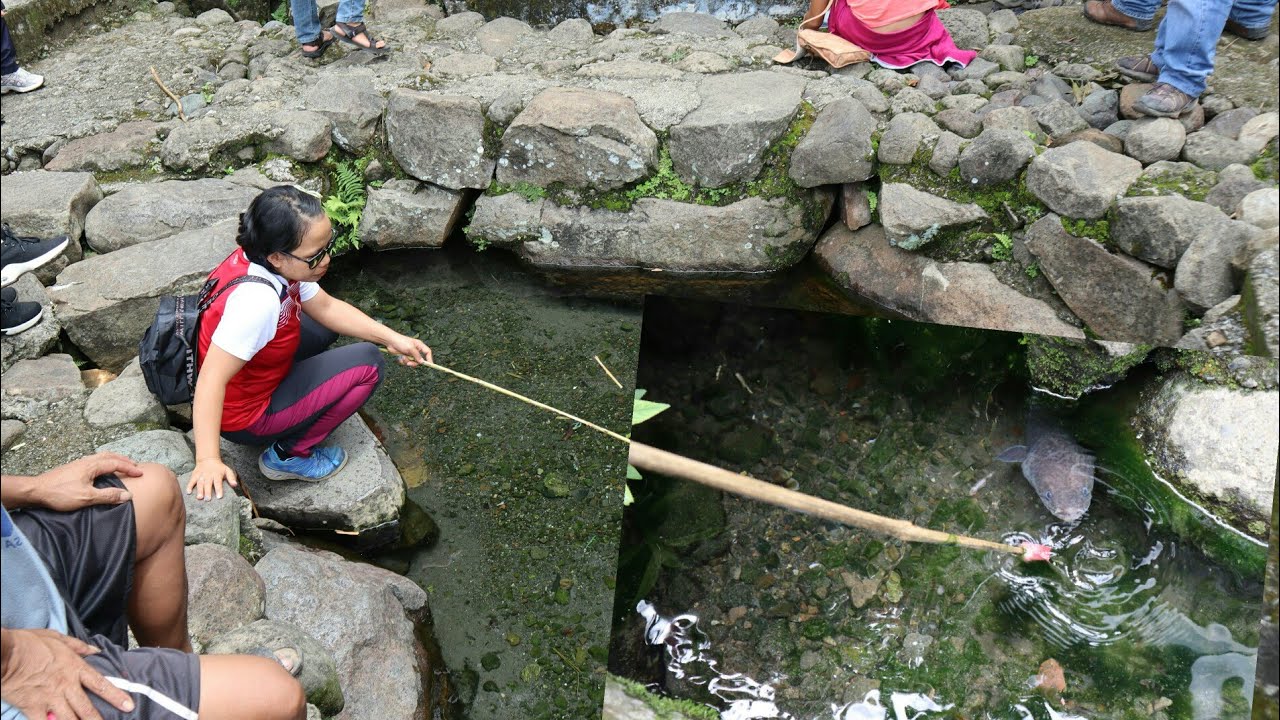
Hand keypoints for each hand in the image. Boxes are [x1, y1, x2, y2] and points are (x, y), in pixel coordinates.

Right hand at [0, 628, 134, 719]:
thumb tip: (96, 650)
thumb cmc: (29, 643)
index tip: (129, 705)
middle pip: (87, 708)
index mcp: (74, 668)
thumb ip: (78, 646)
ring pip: (70, 719)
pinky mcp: (33, 708)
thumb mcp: (56, 638)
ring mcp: (50, 698)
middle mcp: (65, 685)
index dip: (117, 696)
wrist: (6, 654)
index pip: (101, 684)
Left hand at [31, 453, 140, 510]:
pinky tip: (101, 469)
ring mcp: (78, 463)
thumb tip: (128, 495)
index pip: (116, 463)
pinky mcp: (72, 468)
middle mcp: (86, 461)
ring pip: (101, 456)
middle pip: (109, 455)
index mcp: (92, 466)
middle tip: (134, 465)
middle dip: (124, 460)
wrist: (35, 490)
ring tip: (121, 464)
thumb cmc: (60, 494)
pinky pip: (94, 460)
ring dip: (114, 459)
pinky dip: (104, 462)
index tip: (140, 473)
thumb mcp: (86, 498)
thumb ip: (108, 496)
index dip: (130, 468)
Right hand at [186, 458, 236, 500]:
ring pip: (200, 483)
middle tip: (208, 500)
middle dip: (208, 492)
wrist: (208, 459)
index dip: (219, 490)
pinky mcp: (195, 475)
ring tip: (199, 498)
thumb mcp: (227, 470)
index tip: (219, 497)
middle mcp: (209, 475)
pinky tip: (188, 492)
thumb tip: (235, 485)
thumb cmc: (219, 468)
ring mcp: (201, 475)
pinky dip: (189, 486)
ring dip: (199, 490)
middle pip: (208, 484)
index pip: (218, 483)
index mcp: (217, 474)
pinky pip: (191, 481)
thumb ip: (231, 478)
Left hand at [384, 334, 432, 366]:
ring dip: (407, 361)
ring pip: (412, 362)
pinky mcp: (405, 356)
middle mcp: (416, 350)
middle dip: (414, 363)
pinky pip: (406, 362)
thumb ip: (417, 355)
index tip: (430, 365)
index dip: (429, 358)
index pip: (427, 352)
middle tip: (409, 363)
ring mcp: (410, 354)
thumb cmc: (401, 342)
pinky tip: (400, 357)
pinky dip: (403, 361)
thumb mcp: (410, 348)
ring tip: (403, 358)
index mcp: (419, 346)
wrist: (390, 341)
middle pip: (419, 360)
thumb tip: (422, 362)